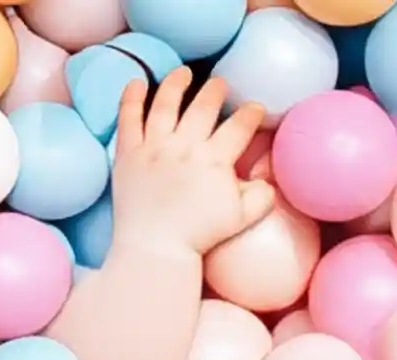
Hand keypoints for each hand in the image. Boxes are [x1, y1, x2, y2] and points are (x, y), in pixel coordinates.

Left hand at [110, 67, 274, 255]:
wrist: (156, 249)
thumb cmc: (199, 237)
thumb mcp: (241, 218)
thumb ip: (262, 195)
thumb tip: (268, 178)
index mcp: (215, 160)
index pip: (239, 126)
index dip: (251, 113)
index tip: (255, 108)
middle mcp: (185, 147)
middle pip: (203, 106)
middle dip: (216, 91)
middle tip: (221, 84)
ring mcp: (154, 147)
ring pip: (166, 103)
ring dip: (177, 83)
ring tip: (184, 72)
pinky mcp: (128, 154)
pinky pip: (128, 118)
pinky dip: (132, 97)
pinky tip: (137, 82)